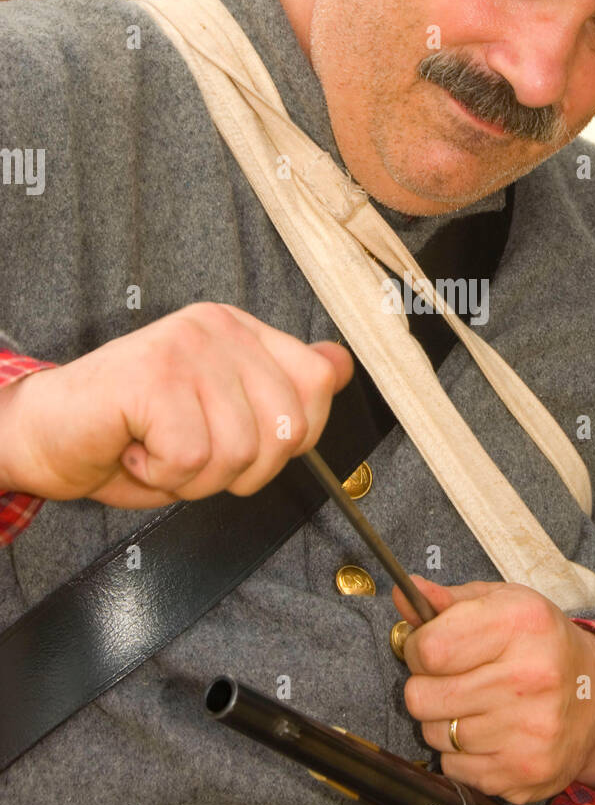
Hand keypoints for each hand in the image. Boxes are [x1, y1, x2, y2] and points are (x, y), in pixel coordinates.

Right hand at [0, 302, 352, 508]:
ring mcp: (187, 346)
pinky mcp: (154, 375)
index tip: (238, 441)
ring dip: (197, 478)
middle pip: (288, 429)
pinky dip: (162, 476)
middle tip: (189, 453)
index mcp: (241, 330)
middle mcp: (219, 326)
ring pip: (240, 452)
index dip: (290, 438)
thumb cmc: (129, 434)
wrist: (43, 435)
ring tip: (158, 450)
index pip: (318, 384)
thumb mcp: (221, 416)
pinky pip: (193, 459)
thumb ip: (281, 392)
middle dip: (241, 470)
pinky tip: (135, 451)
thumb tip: (340, 366)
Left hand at [394, 575, 594, 804]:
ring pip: (434, 735)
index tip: (433, 648)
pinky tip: (487, 732)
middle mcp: (530, 678)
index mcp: (521, 624)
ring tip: (474, 704)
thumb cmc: (539, 644)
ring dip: (443, 721)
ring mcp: (530, 732)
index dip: (418, 648)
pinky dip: (461, 753)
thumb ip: (447, 600)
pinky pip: (454, 768)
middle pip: (422, 697)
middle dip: (426, 687)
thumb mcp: (502, 604)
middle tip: (452, 679)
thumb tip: (403, 593)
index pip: (430, 648)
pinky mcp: (525, 773)